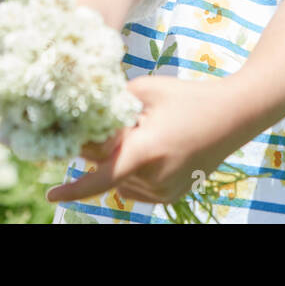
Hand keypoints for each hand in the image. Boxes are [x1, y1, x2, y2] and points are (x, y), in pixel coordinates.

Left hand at [45, 75, 247, 205]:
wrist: (234, 115)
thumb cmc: (187, 96)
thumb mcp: (145, 89)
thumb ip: (111, 105)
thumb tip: (82, 117)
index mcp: (146, 151)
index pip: (100, 178)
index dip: (72, 188)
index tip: (50, 193)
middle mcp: (155, 178)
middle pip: (108, 170)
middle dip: (101, 152)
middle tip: (116, 124)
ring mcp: (165, 191)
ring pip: (121, 180)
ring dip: (119, 161)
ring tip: (145, 132)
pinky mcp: (172, 195)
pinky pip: (137, 187)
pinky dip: (133, 170)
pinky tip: (151, 146)